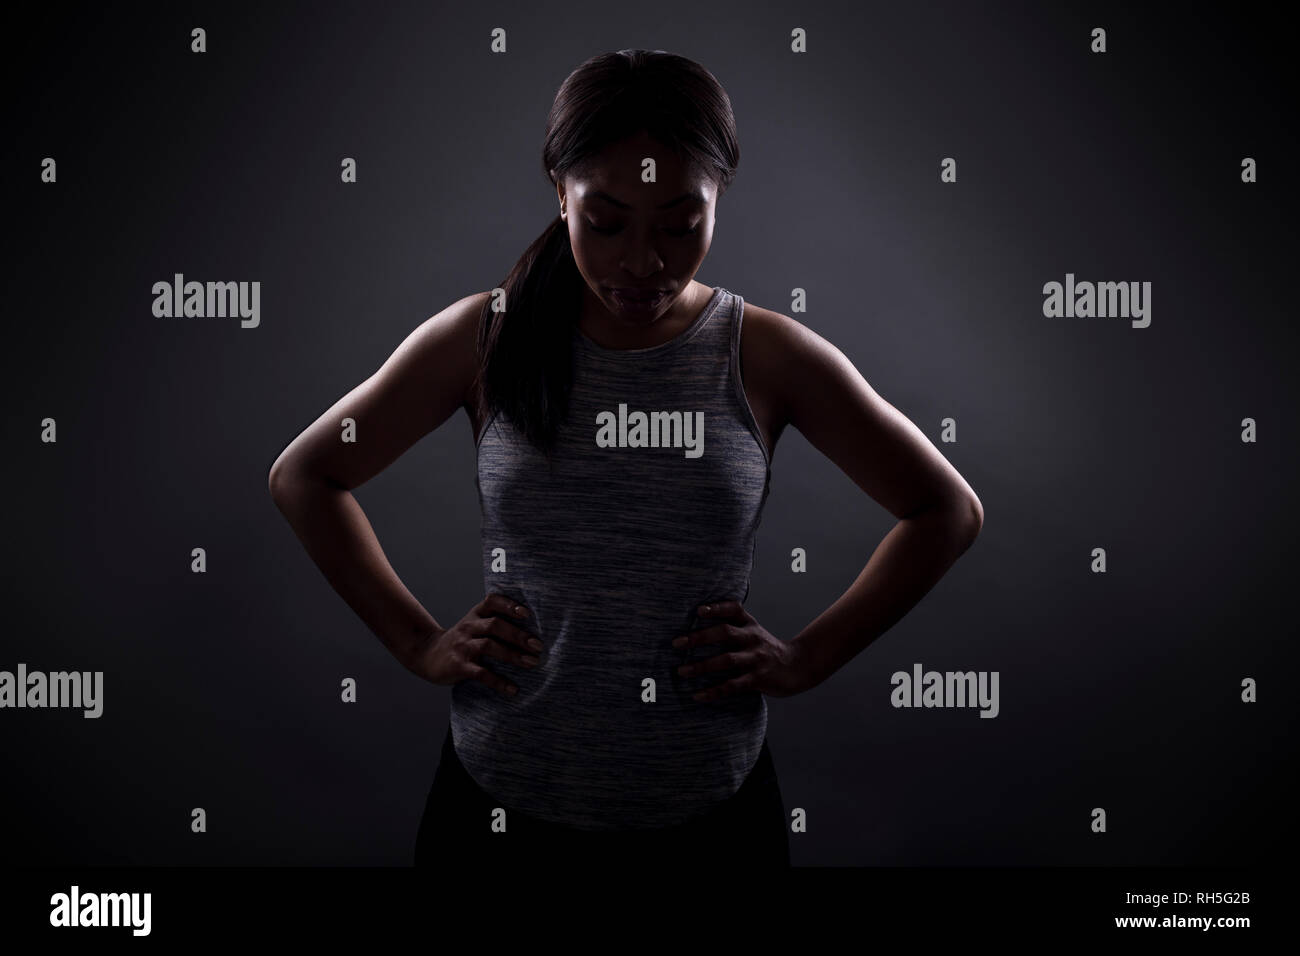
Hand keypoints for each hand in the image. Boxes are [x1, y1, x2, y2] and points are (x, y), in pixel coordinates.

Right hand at [405, 593, 541, 696]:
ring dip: (513, 655)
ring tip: (531, 663)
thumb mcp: (474, 625)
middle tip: (538, 646)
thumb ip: (496, 623)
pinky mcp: (459, 666)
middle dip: (518, 635)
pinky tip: (512, 689)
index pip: (492, 602)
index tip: (527, 613)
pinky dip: (498, 681)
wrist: (427, 655)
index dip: (509, 605)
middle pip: (495, 625)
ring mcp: (463, 646)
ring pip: (489, 646)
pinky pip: (481, 673)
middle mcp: (469, 627)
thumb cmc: (462, 640)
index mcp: (475, 614)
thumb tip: (533, 632)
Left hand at [671, 600, 811, 701]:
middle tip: (677, 643)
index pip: (733, 610)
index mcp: (750, 625)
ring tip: (682, 671)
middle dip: (700, 638)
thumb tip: (696, 623)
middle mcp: (753, 638)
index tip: (698, 610)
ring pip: (727, 660)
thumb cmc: (766, 649)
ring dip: (702, 666)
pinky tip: (698, 695)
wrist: (798, 666)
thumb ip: (733, 626)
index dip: (716, 608)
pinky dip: (714, 691)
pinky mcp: (758, 679)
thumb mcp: (754, 631)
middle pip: (725, 633)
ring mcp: (756, 659)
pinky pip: (733, 686)